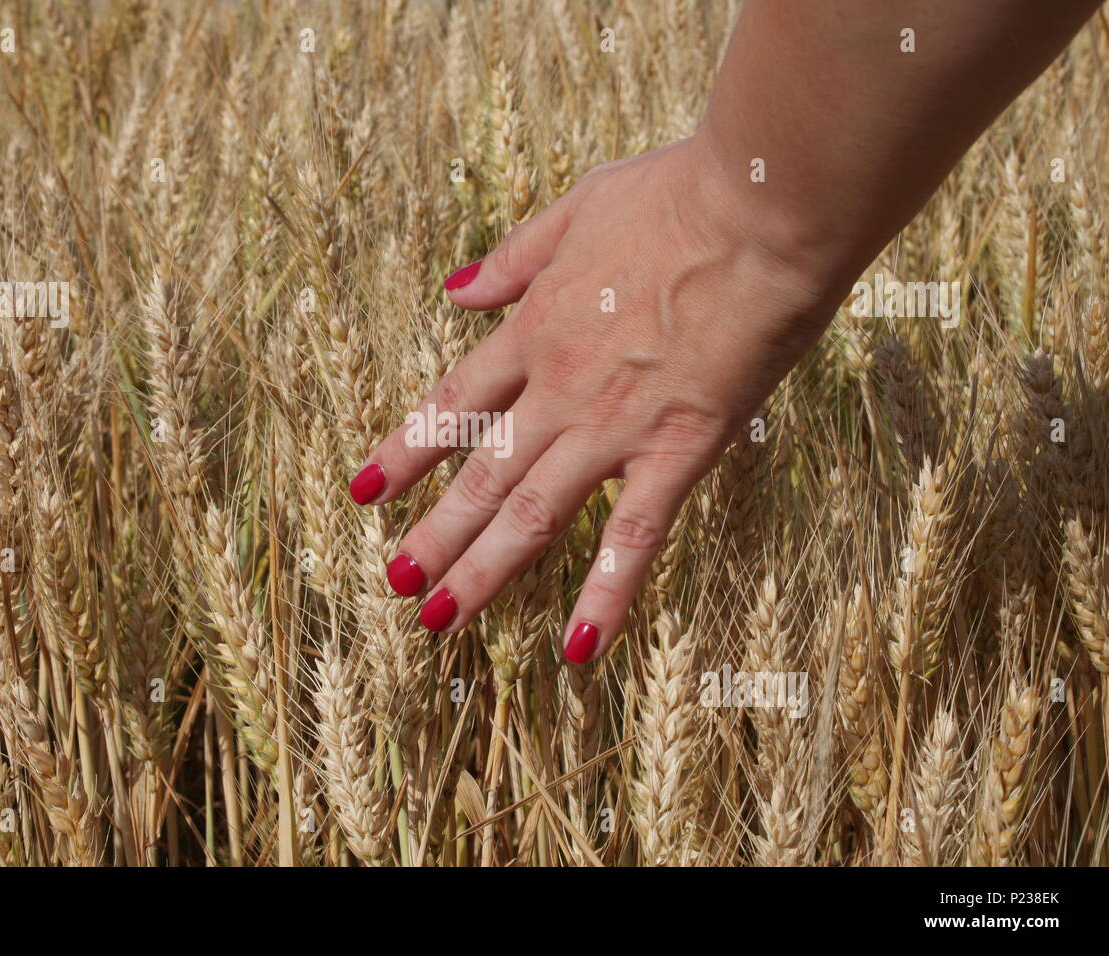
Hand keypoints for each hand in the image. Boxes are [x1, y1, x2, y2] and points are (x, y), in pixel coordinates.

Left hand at [350, 134, 844, 662]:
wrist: (760, 207)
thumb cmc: (677, 195)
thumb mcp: (575, 208)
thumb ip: (512, 258)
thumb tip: (453, 291)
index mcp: (533, 327)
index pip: (452, 403)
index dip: (404, 450)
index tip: (364, 490)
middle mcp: (558, 388)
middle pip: (479, 474)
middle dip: (432, 532)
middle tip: (396, 581)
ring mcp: (613, 427)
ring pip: (533, 514)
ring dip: (482, 570)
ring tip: (437, 618)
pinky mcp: (678, 451)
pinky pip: (635, 538)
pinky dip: (605, 595)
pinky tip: (579, 649)